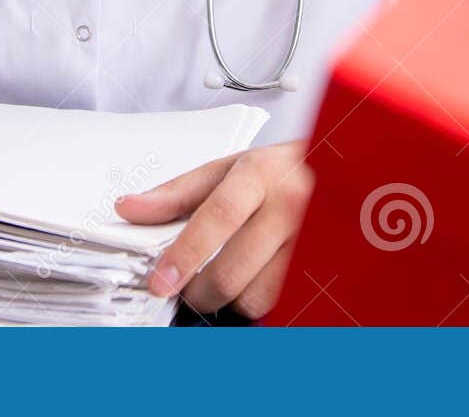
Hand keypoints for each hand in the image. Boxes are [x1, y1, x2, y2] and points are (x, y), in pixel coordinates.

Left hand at [114, 139, 311, 320]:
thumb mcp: (229, 168)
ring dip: (235, 298)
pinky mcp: (324, 263)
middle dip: (200, 292)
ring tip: (233, 280)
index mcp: (258, 174)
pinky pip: (283, 301)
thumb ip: (177, 192)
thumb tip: (129, 208)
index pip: (216, 217)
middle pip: (232, 269)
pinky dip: (263, 299)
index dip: (185, 253)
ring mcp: (311, 236)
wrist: (338, 167)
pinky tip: (259, 282)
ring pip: (259, 294)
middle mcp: (289, 203)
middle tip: (190, 290)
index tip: (161, 281)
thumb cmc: (279, 170)